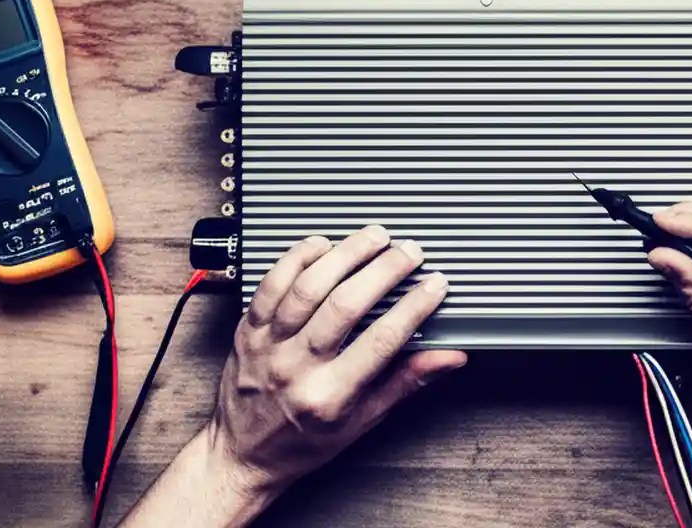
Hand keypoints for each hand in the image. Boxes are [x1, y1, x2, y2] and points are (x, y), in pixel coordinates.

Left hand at [207, 225, 465, 495]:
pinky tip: (324, 244)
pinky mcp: (248, 328)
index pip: (382, 341)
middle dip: (384, 270)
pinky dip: (298, 256)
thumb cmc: (302, 443)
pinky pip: (271, 282)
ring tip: (374, 236)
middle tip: (410, 252)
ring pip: (308, 286)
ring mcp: (268, 345)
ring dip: (346, 253)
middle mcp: (296, 367)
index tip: (435, 285)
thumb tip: (450, 357)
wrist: (242, 455)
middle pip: (345, 305)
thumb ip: (406, 382)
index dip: (414, 307)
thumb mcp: (362, 422)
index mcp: (329, 396)